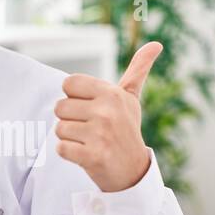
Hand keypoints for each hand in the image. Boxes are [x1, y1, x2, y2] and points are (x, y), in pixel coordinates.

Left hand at [54, 42, 161, 192]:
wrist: (133, 171)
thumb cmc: (126, 130)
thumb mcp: (131, 99)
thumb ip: (138, 69)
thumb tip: (156, 44)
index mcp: (112, 93)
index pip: (69, 83)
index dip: (74, 97)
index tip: (90, 108)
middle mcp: (107, 111)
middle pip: (60, 107)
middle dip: (70, 119)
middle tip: (90, 129)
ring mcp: (100, 134)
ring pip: (59, 128)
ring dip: (70, 138)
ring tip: (89, 142)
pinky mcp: (93, 156)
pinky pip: (61, 148)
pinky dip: (69, 154)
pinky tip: (85, 154)